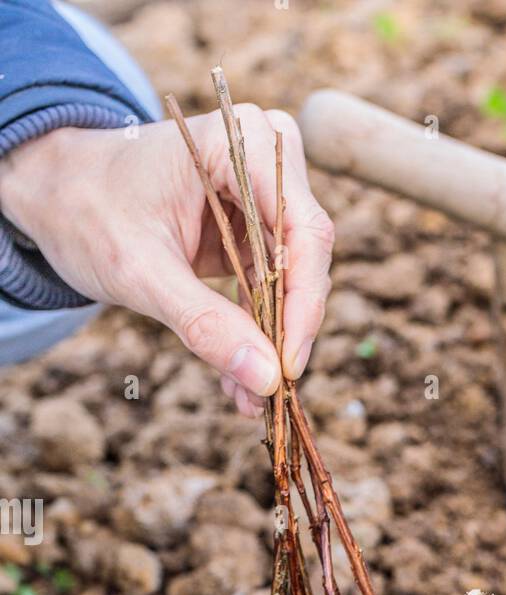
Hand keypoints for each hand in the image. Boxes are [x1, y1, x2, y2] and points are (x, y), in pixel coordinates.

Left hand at [0, 109, 333, 413]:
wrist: (59, 193)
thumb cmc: (88, 211)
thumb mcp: (140, 271)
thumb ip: (204, 322)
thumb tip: (266, 378)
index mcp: (240, 144)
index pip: (303, 232)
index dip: (304, 306)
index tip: (286, 368)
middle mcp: (266, 159)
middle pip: (305, 258)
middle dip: (286, 332)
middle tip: (266, 394)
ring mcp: (265, 194)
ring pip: (294, 282)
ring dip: (270, 343)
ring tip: (247, 397)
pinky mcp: (257, 229)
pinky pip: (272, 290)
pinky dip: (255, 335)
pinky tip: (239, 378)